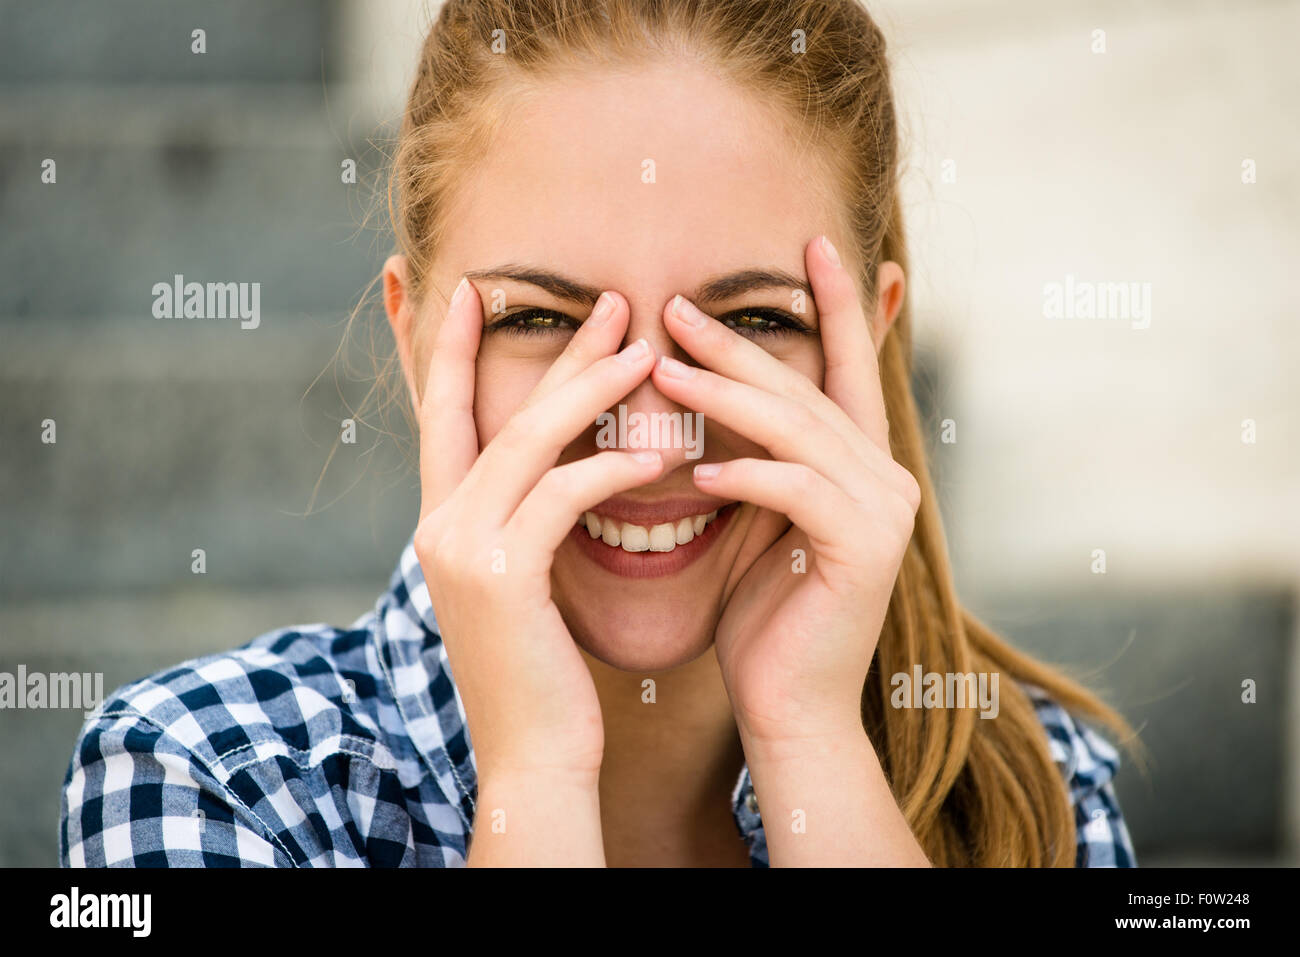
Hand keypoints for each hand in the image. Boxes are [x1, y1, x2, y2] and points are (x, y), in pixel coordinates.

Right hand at [413, 278, 662, 784]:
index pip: (439, 414)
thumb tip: (556, 473)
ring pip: (530, 439)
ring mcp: (461, 547)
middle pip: (496, 409)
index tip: (472, 291)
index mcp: (441, 522)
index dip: (447, 349)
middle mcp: (437, 524)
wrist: (533, 759)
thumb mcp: (522, 587)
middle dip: (556, 351)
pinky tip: (661, 453)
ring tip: (648, 349)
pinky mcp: (502, 573)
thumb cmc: (542, 675)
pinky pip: (565, 495)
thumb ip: (523, 525)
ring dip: (594, 388)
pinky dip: (614, 468)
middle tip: (613, 300)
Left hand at [650, 236, 920, 750]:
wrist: (789, 708)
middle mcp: (883, 478)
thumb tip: (719, 396)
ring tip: (665, 367)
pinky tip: (696, 472)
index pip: (847, 368)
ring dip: (728, 395)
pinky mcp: (863, 549)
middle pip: (806, 389)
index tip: (811, 244)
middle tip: (677, 305)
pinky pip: (795, 491)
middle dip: (741, 344)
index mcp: (860, 467)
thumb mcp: (759, 523)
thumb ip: (758, 460)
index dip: (836, 304)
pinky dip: (745, 476)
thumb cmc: (764, 617)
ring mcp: (882, 512)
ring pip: (798, 429)